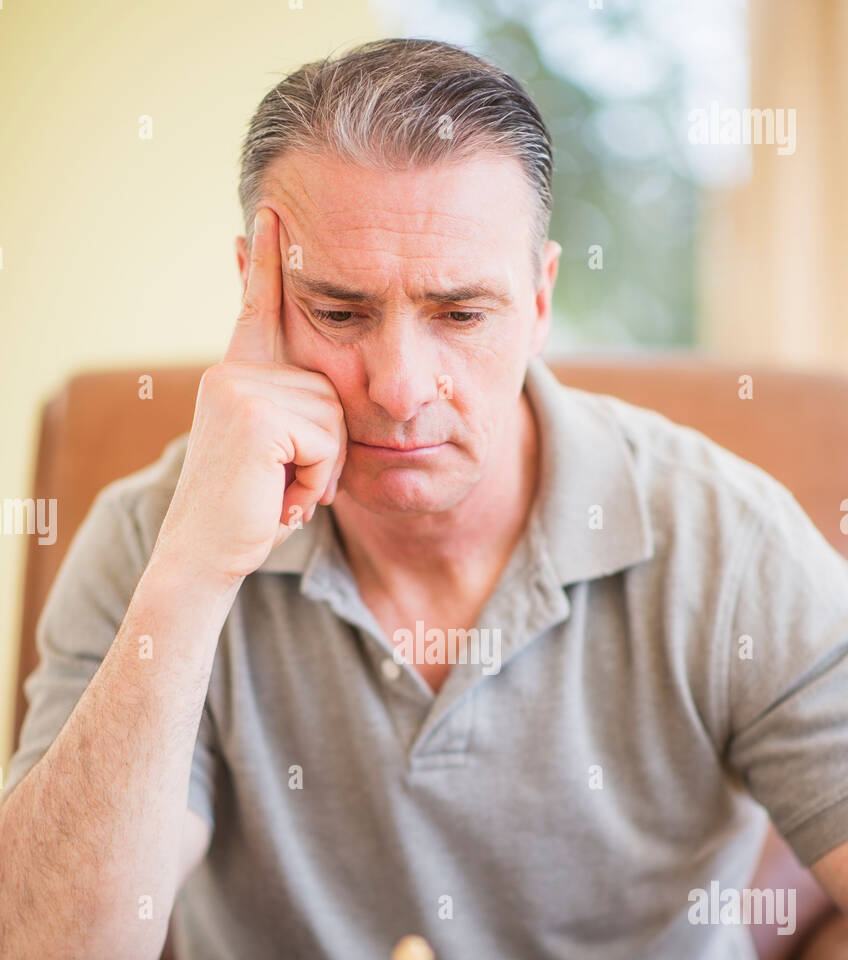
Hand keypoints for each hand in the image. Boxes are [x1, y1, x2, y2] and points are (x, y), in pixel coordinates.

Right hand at [153, 207, 346, 588]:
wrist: (205, 553)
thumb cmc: (246, 511)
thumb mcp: (273, 452)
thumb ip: (292, 412)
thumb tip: (323, 389)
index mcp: (236, 373)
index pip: (257, 306)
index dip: (265, 261)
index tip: (270, 210)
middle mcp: (233, 370)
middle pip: (330, 386)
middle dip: (326, 448)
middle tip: (288, 484)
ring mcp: (241, 388)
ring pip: (333, 415)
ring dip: (322, 468)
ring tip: (282, 490)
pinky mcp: (255, 415)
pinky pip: (326, 440)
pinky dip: (317, 478)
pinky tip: (283, 496)